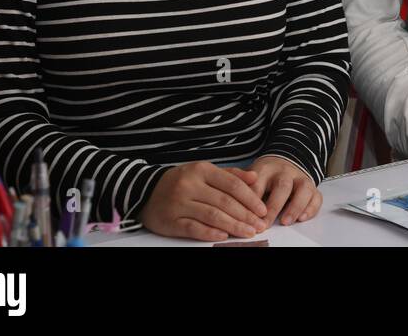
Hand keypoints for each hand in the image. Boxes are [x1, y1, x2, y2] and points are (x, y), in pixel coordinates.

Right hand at [140, 160, 267, 241]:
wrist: (145, 191)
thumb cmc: (181, 181)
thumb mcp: (204, 172)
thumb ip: (230, 174)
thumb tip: (254, 177)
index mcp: (201, 170)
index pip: (232, 185)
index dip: (250, 199)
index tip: (263, 210)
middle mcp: (190, 185)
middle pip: (225, 202)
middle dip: (246, 215)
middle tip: (260, 225)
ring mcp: (179, 203)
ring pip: (212, 216)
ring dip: (234, 226)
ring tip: (249, 233)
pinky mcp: (170, 220)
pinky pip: (194, 228)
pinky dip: (211, 233)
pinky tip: (224, 236)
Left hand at [245, 155, 321, 228]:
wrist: (284, 162)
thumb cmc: (264, 175)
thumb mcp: (250, 175)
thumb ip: (242, 185)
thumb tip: (232, 201)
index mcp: (265, 169)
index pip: (258, 183)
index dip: (252, 200)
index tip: (248, 216)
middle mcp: (285, 172)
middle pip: (282, 185)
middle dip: (274, 206)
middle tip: (265, 224)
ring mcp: (300, 178)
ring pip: (303, 189)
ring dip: (295, 206)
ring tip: (286, 221)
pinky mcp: (312, 187)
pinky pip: (316, 196)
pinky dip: (311, 208)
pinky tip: (302, 218)